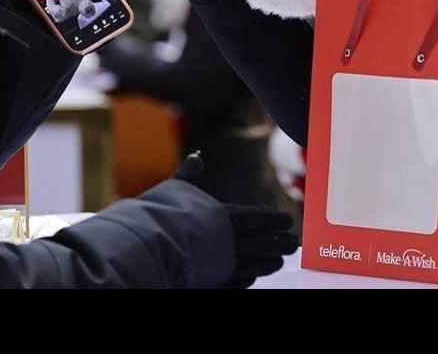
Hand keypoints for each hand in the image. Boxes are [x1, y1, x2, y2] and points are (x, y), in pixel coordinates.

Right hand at [171, 153, 299, 288]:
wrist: (144, 248)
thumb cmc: (158, 215)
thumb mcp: (175, 189)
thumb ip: (190, 175)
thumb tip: (196, 155)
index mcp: (225, 217)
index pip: (261, 218)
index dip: (276, 220)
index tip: (287, 220)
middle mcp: (230, 241)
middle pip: (265, 243)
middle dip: (281, 243)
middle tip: (294, 243)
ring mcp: (224, 265)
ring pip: (257, 265)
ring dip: (270, 263)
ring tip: (280, 261)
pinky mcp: (215, 283)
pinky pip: (241, 282)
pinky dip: (250, 278)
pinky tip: (255, 276)